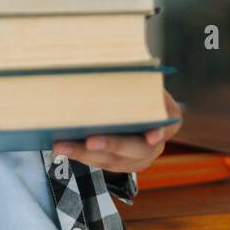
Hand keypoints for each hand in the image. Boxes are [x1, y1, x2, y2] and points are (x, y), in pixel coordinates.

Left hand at [51, 89, 184, 173]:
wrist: (130, 107)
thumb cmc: (132, 87)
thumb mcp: (138, 79)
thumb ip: (130, 76)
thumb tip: (107, 63)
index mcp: (167, 116)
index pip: (168, 123)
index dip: (160, 130)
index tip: (152, 135)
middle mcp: (156, 142)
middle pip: (137, 148)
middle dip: (111, 144)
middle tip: (90, 141)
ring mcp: (140, 158)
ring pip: (113, 159)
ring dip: (84, 153)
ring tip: (61, 145)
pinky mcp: (122, 165)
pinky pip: (101, 163)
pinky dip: (81, 156)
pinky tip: (63, 148)